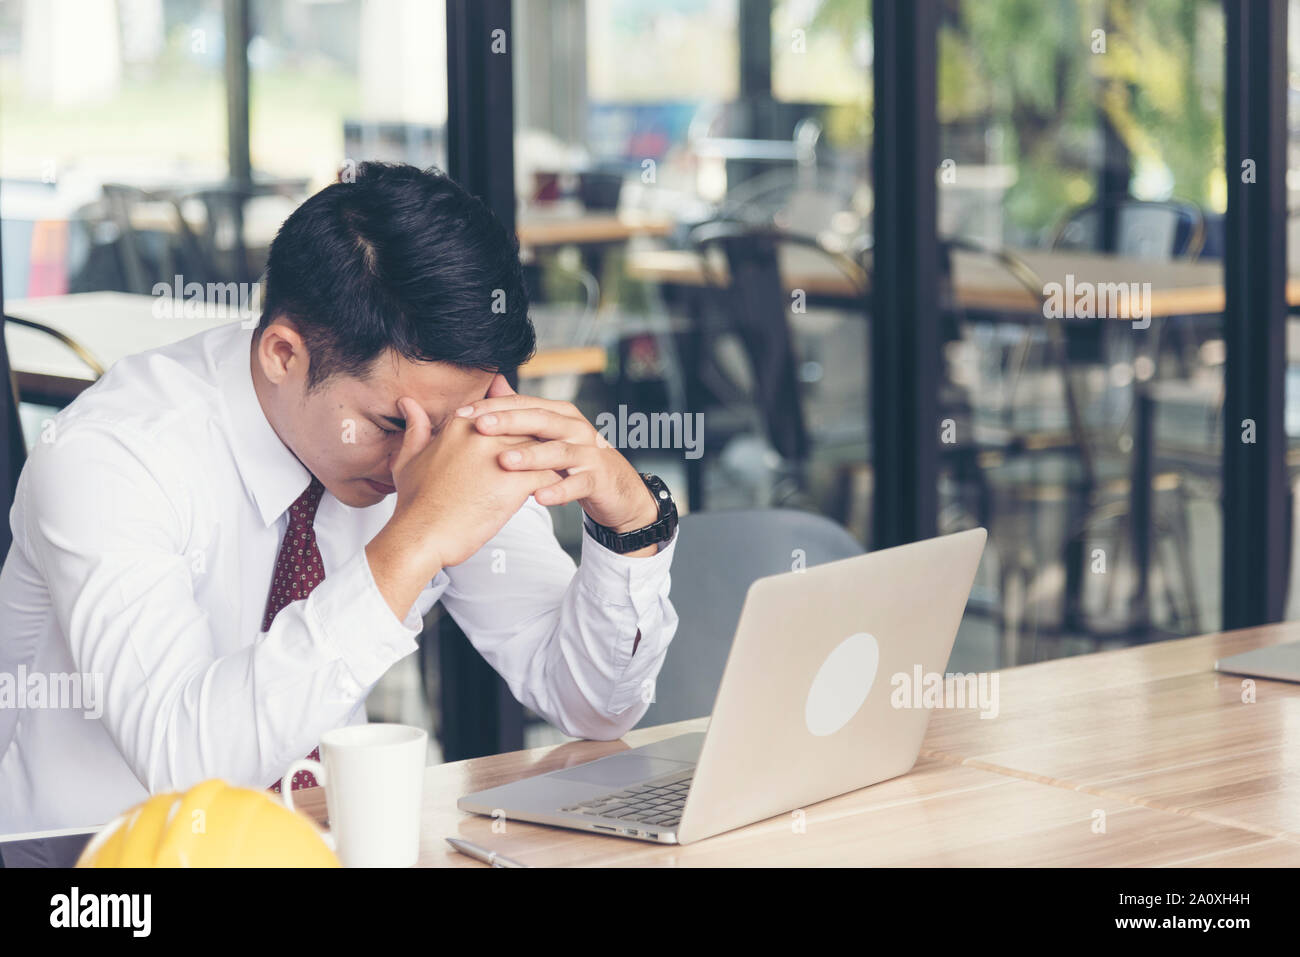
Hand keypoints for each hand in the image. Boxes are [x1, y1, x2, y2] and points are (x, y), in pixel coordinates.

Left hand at [455, 375, 659, 538]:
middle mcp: (575, 428)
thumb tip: (494, 382)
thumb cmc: (572, 460)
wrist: (615, 488)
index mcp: (558, 414)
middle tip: (480, 427)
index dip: (492, 407)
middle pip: (541, 420)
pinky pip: (578, 484)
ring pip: (559, 451)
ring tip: (505, 462)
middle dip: (509, 422)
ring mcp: (588, 453)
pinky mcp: (598, 479)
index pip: (523, 404)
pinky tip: (538, 497)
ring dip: (531, 456)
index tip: (461, 414)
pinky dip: (559, 490)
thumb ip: (523, 411)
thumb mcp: (547, 435)